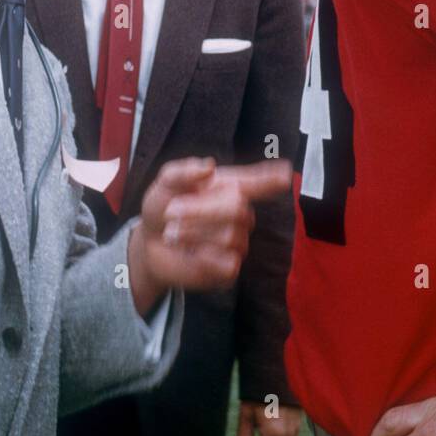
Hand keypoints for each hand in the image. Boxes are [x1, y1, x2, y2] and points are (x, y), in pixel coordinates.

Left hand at [129, 157, 290, 312]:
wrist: (149, 244)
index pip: (258, 182)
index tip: (286, 173)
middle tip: (172, 212)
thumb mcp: (165, 183)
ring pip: (230, 236)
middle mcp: (239, 213)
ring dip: (194, 233)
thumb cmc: (163, 208)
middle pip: (239, 209)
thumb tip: (209, 166)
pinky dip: (203, 257)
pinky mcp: (228, 268)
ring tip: (172, 233)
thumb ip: (183, 172)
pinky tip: (190, 253)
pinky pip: (228, 263)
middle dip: (202, 211)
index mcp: (229, 187)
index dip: (273, 178)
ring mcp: (237, 241)